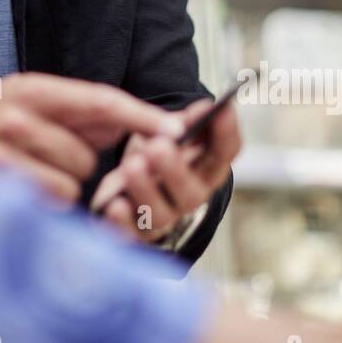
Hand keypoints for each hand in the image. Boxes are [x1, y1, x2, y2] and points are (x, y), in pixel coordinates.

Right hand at [0, 73, 184, 204]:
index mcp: (32, 89)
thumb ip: (80, 112)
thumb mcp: (30, 102)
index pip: (101, 100)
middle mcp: (17, 115)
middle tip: (54, 158)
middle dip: (83, 163)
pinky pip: (46, 203)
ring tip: (32, 173)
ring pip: (70, 183)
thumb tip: (139, 124)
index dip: (142, 116)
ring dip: (61, 185)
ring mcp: (2, 152)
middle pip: (89, 155)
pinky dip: (42, 203)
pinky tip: (20, 190)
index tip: (178, 128)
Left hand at [90, 96, 240, 243]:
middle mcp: (189, 196)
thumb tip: (204, 108)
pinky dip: (122, 222)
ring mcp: (163, 217)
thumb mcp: (169, 132)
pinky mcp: (136, 232)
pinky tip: (115, 205)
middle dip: (174, 170)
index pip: (225, 153)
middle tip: (157, 146)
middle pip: (192, 192)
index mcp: (205, 169)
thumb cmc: (155, 155)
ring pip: (161, 215)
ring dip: (146, 190)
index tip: (223, 110)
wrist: (127, 185)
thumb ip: (183, 122)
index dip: (227, 133)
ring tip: (131, 167)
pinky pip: (131, 233)